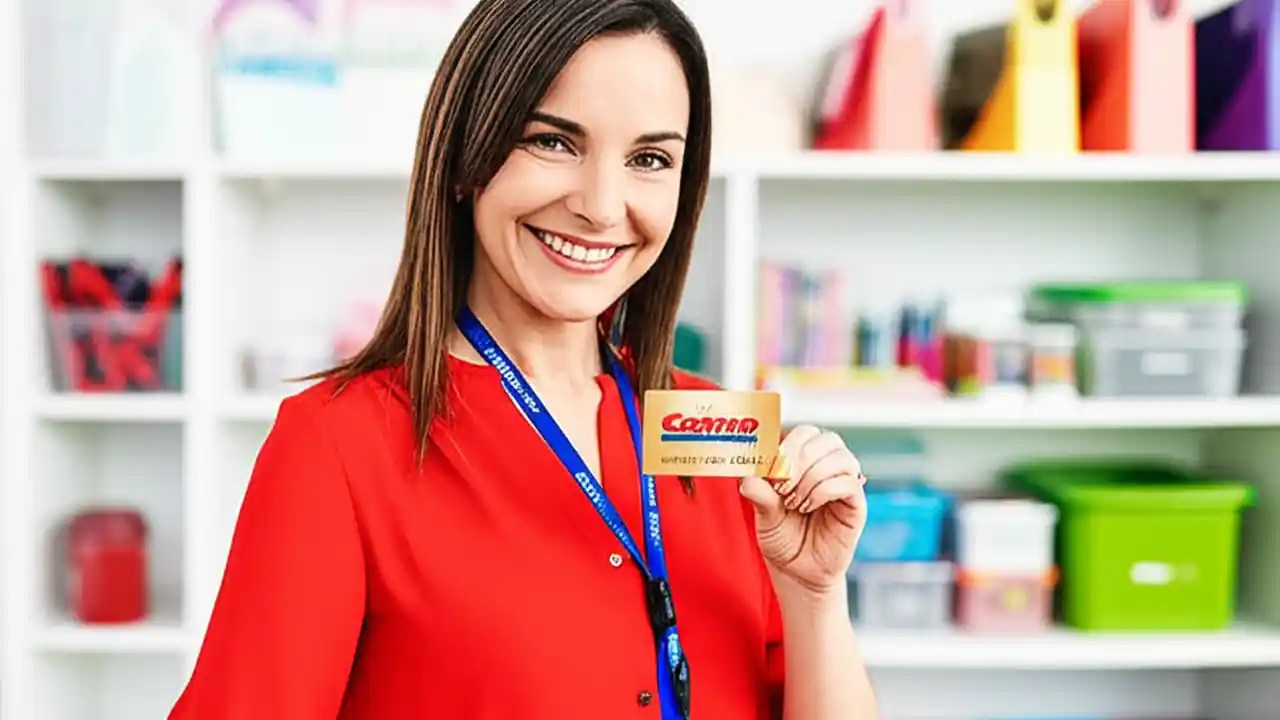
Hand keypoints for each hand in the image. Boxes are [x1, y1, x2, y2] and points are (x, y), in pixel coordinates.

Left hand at [739, 425, 867, 597]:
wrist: (798, 572)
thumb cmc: (783, 538)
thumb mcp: (764, 516)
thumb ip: (759, 495)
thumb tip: (748, 478)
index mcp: (804, 461)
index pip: (803, 433)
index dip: (786, 445)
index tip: (769, 468)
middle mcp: (827, 467)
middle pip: (824, 438)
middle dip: (799, 456)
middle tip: (781, 484)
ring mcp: (844, 483)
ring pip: (840, 456)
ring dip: (811, 475)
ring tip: (794, 500)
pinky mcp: (855, 503)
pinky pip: (848, 482)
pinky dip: (823, 490)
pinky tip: (807, 506)